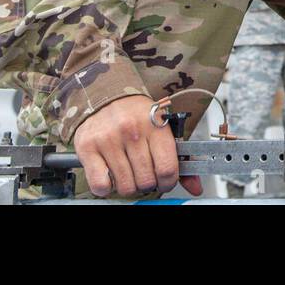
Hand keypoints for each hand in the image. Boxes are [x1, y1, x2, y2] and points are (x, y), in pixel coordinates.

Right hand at [73, 95, 201, 197]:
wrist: (106, 96)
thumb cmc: (136, 115)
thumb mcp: (162, 129)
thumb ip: (180, 159)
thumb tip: (196, 187)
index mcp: (155, 125)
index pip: (167, 169)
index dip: (168, 182)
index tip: (164, 181)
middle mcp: (132, 131)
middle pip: (146, 181)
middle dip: (148, 184)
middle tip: (144, 175)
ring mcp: (108, 139)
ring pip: (125, 185)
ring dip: (128, 185)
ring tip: (128, 172)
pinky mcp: (88, 147)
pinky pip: (101, 185)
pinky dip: (106, 187)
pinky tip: (110, 174)